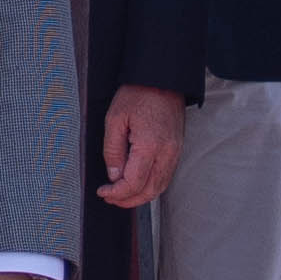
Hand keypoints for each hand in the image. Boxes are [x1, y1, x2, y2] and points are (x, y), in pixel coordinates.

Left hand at [97, 82, 183, 211]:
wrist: (163, 79)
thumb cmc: (139, 93)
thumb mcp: (115, 119)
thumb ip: (112, 151)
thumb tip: (114, 176)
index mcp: (150, 146)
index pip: (133, 183)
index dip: (116, 193)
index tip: (103, 192)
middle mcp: (167, 153)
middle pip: (149, 191)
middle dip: (128, 200)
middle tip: (110, 197)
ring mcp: (175, 153)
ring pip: (160, 188)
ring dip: (140, 196)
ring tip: (121, 195)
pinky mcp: (177, 150)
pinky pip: (165, 177)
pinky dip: (151, 186)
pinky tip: (137, 184)